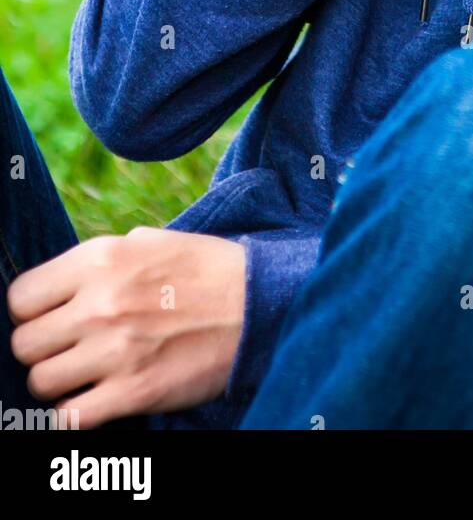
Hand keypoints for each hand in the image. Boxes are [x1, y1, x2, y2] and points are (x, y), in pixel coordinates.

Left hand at [7, 227, 245, 427]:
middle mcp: (100, 303)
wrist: (260, 304)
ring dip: (59, 383)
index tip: (49, 319)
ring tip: (87, 374)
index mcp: (100, 259)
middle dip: (43, 349)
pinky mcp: (134, 392)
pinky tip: (99, 398)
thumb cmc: (206, 269)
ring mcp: (115, 351)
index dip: (31, 312)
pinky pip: (70, 418)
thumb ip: (100, 259)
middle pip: (24, 344)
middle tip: (70, 349)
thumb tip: (60, 282)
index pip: (20, 297)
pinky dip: (78, 413)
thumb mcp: (150, 241)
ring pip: (40, 383)